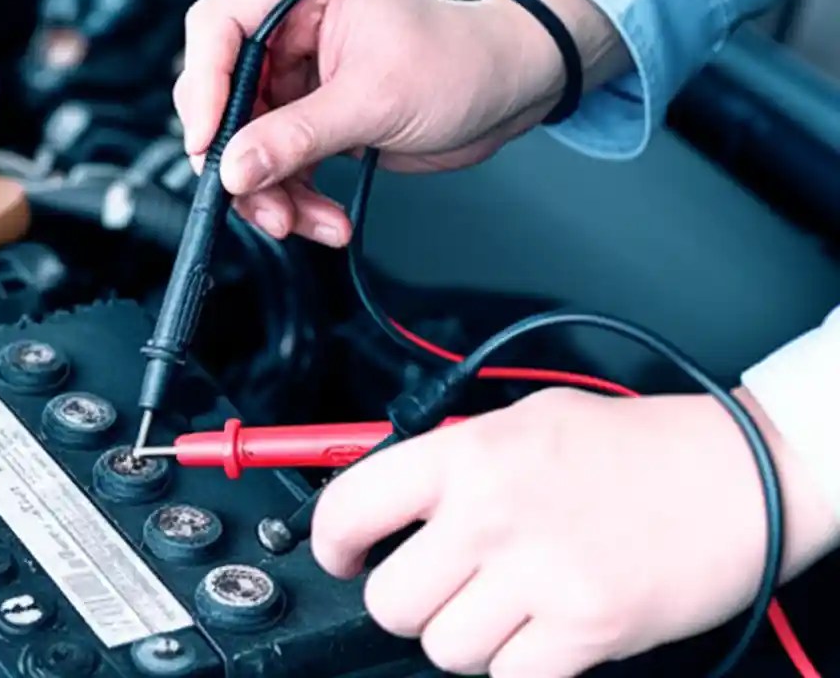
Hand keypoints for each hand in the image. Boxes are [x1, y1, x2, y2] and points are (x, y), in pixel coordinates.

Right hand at [174, 0, 626, 246]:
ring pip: (249, 143)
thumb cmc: (463, 63)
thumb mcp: (375, 100)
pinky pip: (279, 165)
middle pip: (225, 96)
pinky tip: (323, 219)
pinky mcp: (313, 119)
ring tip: (301, 222)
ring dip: (270, 193)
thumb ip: (298, 136)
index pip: (220, 28)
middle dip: (240, 158)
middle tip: (254, 198)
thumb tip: (237, 166)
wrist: (509, 93)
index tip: (209, 142)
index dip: (204, 86)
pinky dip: (295, 200)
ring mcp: (301, 79)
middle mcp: (294, 33)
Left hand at [312, 388, 839, 676]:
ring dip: (467, 639)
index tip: (348, 556)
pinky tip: (544, 630)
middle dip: (408, 604)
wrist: (741, 473)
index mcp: (468, 454)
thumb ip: (452, 458)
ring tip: (506, 604)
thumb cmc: (635, 446)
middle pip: (388, 602)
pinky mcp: (586, 629)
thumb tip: (387, 496)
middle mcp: (492, 513)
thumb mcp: (525, 422)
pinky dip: (520, 666)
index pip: (348, 507)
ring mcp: (538, 576)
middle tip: (441, 588)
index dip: (333, 544)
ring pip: (444, 650)